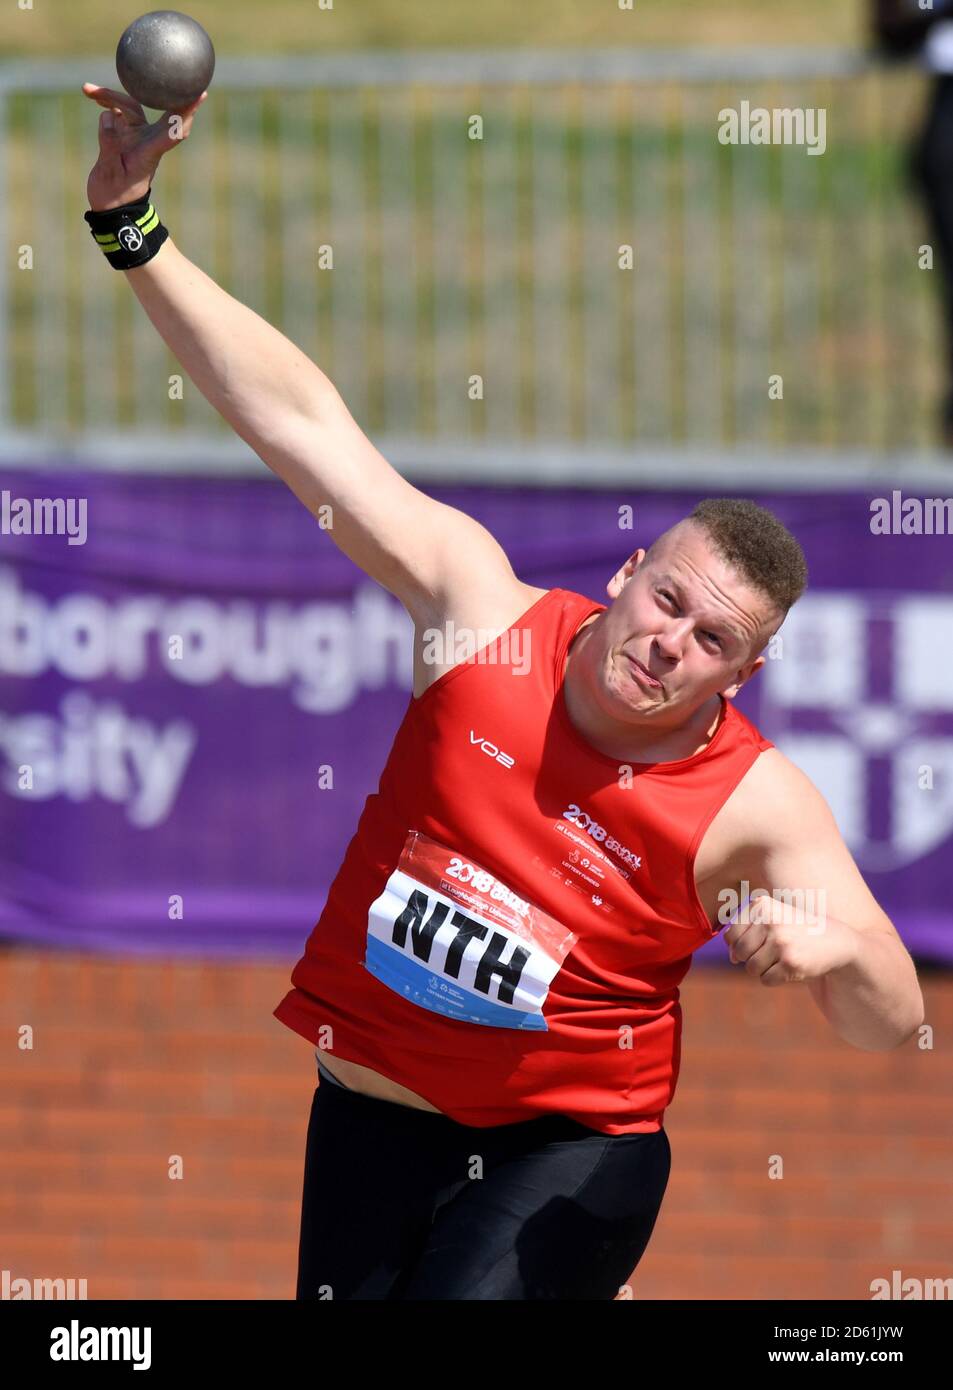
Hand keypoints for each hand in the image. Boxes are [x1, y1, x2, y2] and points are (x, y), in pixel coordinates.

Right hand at [82, 83, 207, 210]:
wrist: (112, 208)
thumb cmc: (114, 196)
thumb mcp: (109, 173)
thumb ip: (110, 145)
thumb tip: (109, 116)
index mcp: (150, 152)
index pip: (174, 130)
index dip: (187, 112)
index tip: (200, 96)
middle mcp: (149, 141)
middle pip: (157, 111)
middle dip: (167, 92)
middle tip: (178, 72)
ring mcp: (139, 137)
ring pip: (132, 106)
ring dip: (111, 96)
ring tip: (87, 91)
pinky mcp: (127, 134)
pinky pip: (120, 111)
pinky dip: (107, 102)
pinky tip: (92, 96)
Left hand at [722, 892, 858, 986]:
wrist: (837, 943)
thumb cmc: (798, 931)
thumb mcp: (773, 920)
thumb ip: (746, 932)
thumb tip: (731, 957)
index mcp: (762, 905)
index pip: (731, 935)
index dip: (741, 945)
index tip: (762, 942)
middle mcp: (770, 921)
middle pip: (739, 952)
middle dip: (752, 958)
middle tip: (773, 953)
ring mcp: (781, 942)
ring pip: (751, 968)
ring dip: (764, 970)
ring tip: (783, 959)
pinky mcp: (791, 963)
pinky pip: (766, 980)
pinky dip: (775, 979)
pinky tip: (791, 967)